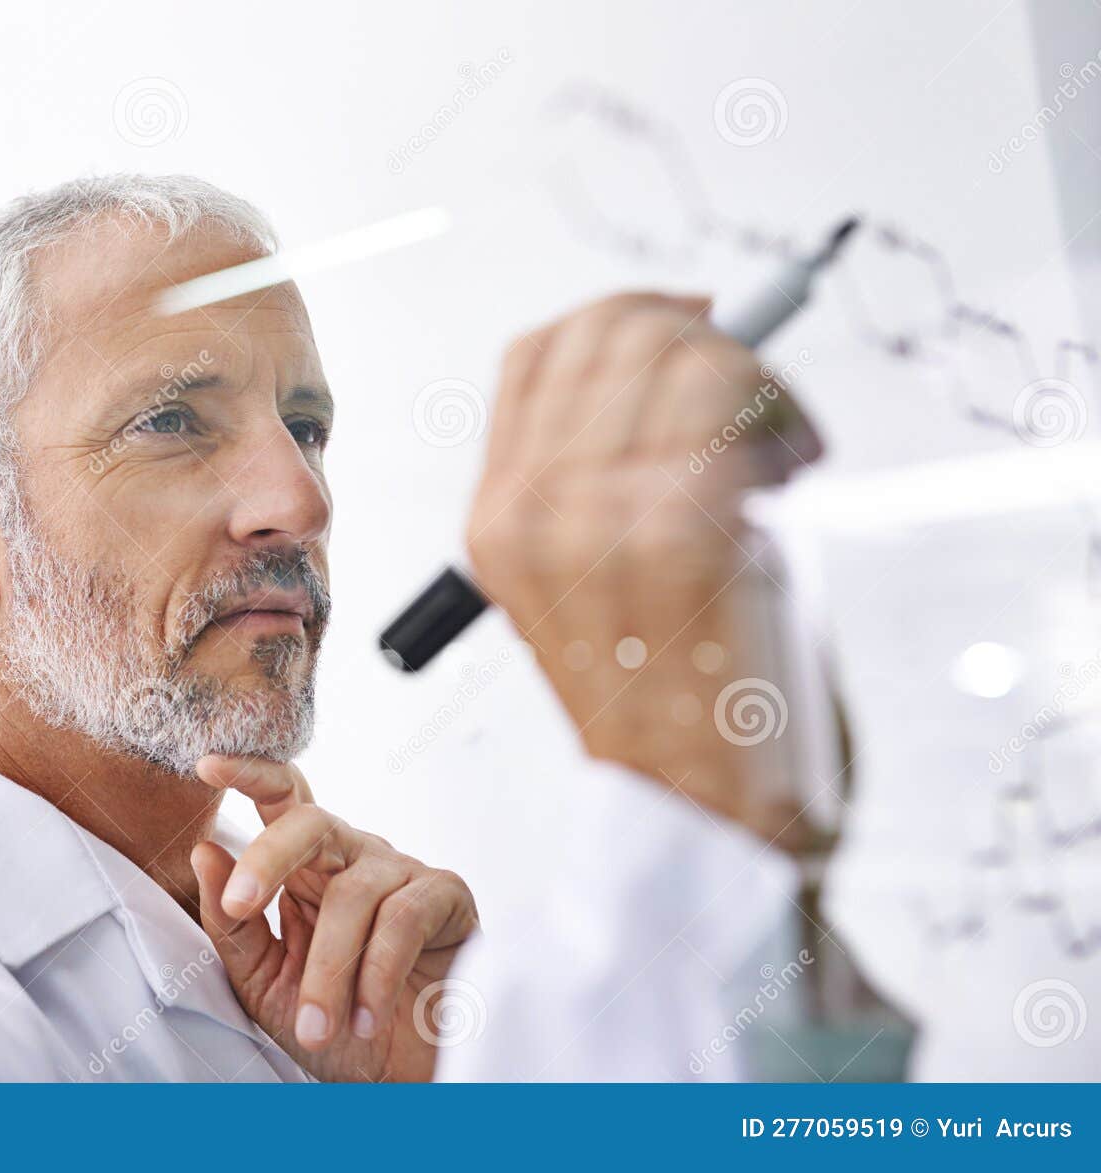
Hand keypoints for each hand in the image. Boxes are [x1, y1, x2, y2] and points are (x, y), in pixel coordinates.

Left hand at [189, 754, 478, 1081]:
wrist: (401, 1079)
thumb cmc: (334, 1025)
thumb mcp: (265, 982)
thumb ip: (232, 925)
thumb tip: (205, 852)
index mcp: (306, 866)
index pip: (279, 800)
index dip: (248, 772)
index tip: (205, 766)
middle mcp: (353, 855)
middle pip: (310, 822)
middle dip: (268, 858)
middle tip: (240, 906)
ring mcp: (402, 871)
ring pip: (352, 893)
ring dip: (328, 971)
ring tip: (318, 1027)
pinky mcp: (447, 895)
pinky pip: (403, 919)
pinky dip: (377, 975)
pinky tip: (367, 1017)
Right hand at [465, 292, 822, 842]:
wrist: (700, 810)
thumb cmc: (671, 696)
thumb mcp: (593, 577)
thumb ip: (600, 473)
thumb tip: (678, 353)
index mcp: (496, 519)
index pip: (540, 350)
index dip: (629, 314)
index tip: (700, 326)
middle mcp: (528, 512)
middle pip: (610, 332)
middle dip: (707, 337)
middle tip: (759, 393)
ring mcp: (595, 521)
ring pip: (678, 353)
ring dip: (755, 376)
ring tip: (784, 442)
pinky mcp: (678, 531)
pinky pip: (728, 401)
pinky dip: (782, 410)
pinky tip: (798, 461)